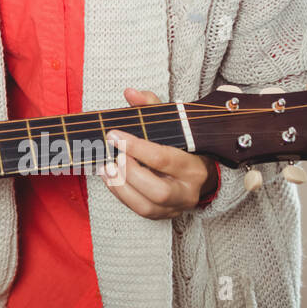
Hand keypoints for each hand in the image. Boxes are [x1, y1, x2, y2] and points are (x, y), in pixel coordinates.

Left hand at [100, 88, 217, 219]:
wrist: (199, 172)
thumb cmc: (181, 145)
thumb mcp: (171, 123)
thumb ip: (151, 105)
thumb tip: (130, 93)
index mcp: (193, 166)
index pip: (163, 158)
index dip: (135, 146)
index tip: (113, 134)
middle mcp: (188, 191)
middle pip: (158, 190)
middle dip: (130, 172)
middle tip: (114, 155)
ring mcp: (176, 207)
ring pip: (146, 206)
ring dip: (120, 186)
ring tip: (107, 166)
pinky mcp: (163, 215)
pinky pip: (139, 211)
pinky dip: (120, 194)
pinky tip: (109, 177)